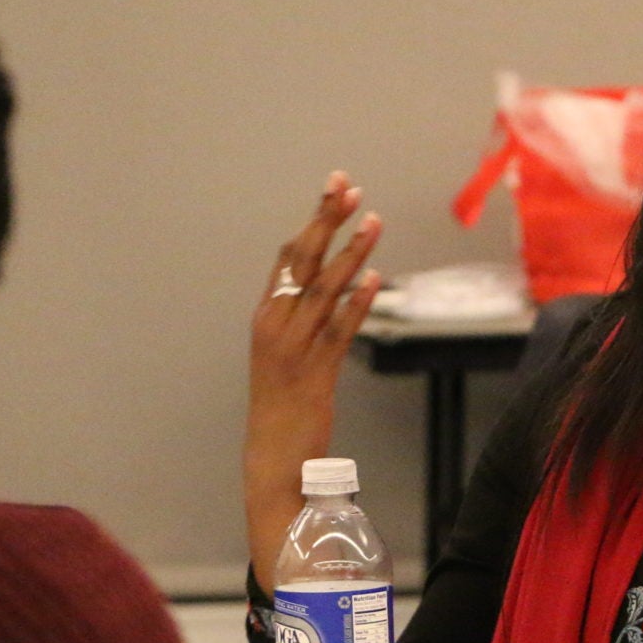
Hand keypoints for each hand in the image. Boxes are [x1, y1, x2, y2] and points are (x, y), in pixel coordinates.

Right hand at [246, 173, 382, 572]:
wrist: (273, 455)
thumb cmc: (283, 402)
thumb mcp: (286, 349)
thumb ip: (303, 314)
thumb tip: (333, 279)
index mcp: (267, 315)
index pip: (289, 256)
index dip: (313, 219)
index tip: (336, 187)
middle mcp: (276, 326)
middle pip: (302, 261)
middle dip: (326, 220)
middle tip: (348, 186)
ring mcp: (294, 349)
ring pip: (324, 290)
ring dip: (350, 252)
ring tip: (373, 220)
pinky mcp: (317, 373)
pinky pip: (340, 330)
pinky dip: (357, 303)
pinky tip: (375, 278)